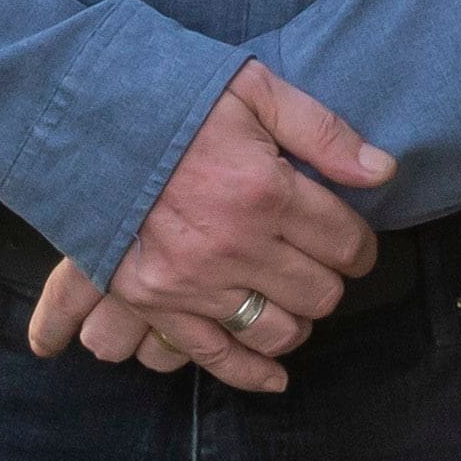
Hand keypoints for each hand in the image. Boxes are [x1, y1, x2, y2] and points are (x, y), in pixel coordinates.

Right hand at [22, 59, 392, 393]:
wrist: (77, 112)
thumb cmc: (169, 96)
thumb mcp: (249, 86)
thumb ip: (321, 128)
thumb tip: (383, 172)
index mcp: (264, 189)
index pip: (347, 242)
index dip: (356, 240)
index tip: (344, 232)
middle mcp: (234, 244)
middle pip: (320, 293)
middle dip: (328, 276)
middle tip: (312, 255)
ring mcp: (193, 280)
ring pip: (279, 331)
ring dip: (294, 317)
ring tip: (286, 292)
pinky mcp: (155, 301)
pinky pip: (218, 357)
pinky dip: (252, 372)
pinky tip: (274, 374)